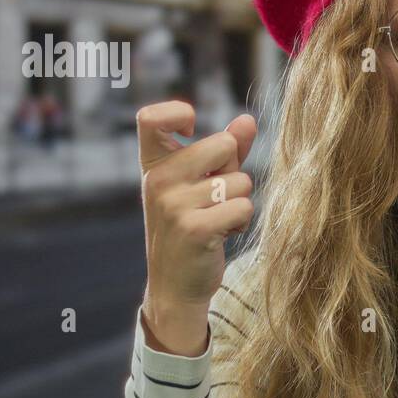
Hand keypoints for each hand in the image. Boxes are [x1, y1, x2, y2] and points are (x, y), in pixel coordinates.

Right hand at [136, 101, 256, 355]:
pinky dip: (241, 221)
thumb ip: (227, 151)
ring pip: (240, 181)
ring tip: (218, 219)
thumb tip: (247, 120)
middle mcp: (158, 181)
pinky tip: (223, 233)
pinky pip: (243, 207)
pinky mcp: (194, 229)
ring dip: (240, 201)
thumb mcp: (205, 183)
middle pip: (223, 145)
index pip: (150, 118)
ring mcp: (173, 205)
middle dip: (233, 170)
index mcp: (155, 165)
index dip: (175, 112)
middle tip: (216, 197)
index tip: (191, 126)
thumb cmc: (194, 225)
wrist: (176, 285)